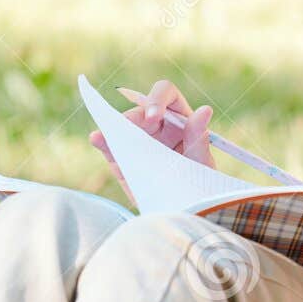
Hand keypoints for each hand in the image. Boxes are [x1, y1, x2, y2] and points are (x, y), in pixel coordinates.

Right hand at [89, 80, 215, 199]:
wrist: (184, 207)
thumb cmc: (199, 181)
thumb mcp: (202, 161)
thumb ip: (199, 136)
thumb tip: (205, 109)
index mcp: (178, 117)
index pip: (166, 94)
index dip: (157, 99)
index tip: (154, 116)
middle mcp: (156, 124)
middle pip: (139, 109)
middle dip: (134, 118)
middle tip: (131, 129)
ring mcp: (138, 140)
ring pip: (122, 126)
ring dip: (115, 127)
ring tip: (108, 134)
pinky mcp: (123, 158)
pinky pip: (110, 145)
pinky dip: (102, 140)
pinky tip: (97, 137)